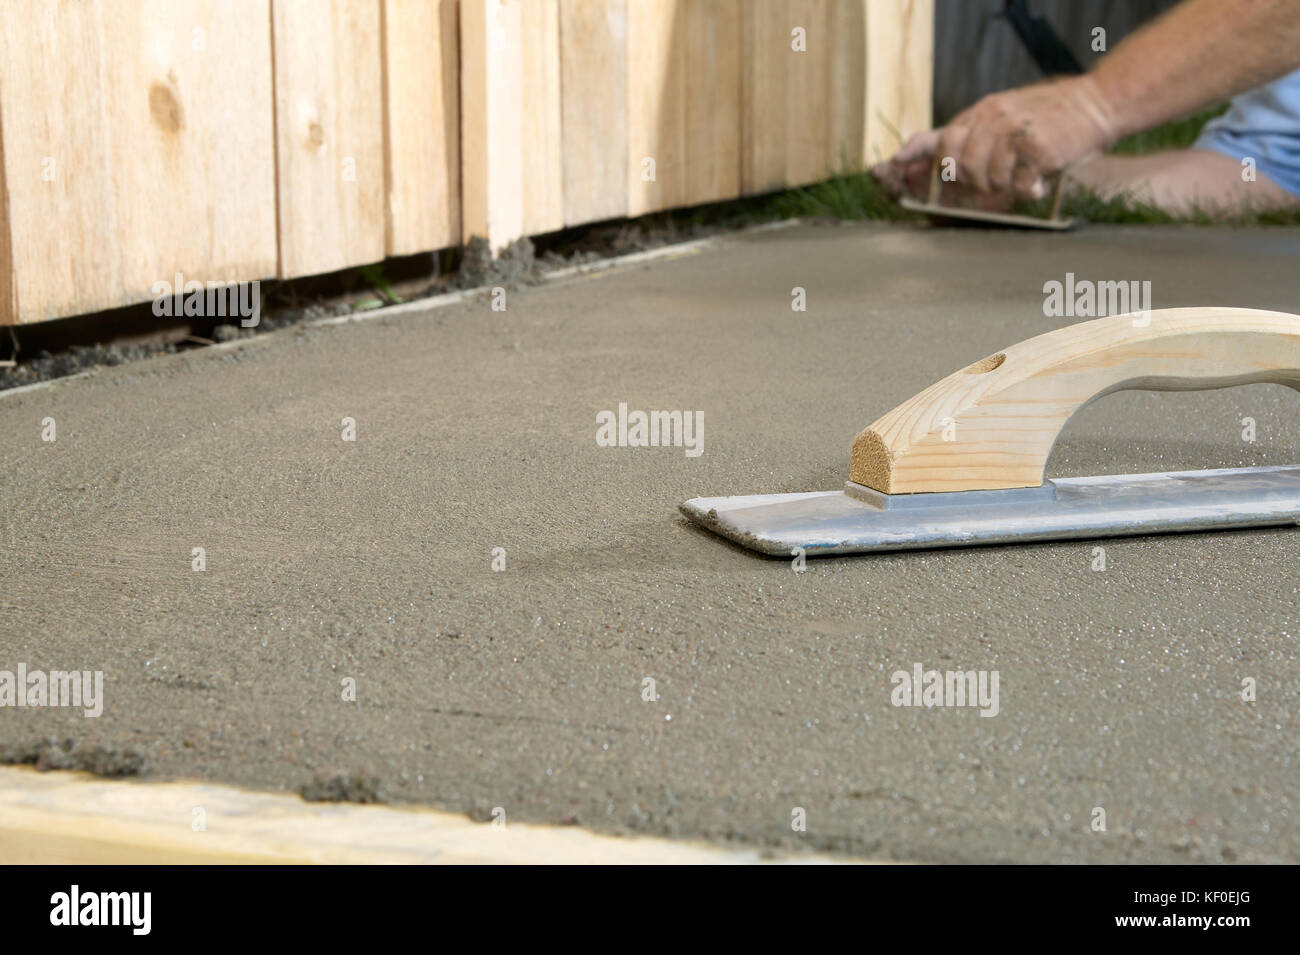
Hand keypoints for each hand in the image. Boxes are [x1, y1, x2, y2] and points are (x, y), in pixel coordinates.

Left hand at [874, 75, 1117, 200]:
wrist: (1097, 104)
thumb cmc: (1050, 118)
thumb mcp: (1005, 114)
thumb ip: (972, 133)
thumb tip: (922, 152)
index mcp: (983, 112)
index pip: (940, 136)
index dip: (915, 155)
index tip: (892, 166)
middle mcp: (994, 119)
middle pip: (955, 161)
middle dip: (966, 180)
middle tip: (991, 181)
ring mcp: (1014, 132)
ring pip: (984, 176)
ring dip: (999, 185)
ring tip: (1019, 176)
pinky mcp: (1037, 148)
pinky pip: (1016, 182)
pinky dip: (1026, 189)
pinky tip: (1037, 182)